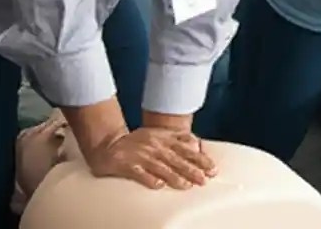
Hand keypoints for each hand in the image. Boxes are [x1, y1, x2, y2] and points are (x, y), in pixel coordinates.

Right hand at [84, 127, 215, 189]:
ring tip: (187, 186)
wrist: (108, 143)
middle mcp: (154, 147)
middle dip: (192, 170)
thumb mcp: (158, 134)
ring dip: (174, 177)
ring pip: (160, 167)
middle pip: (176, 159)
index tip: (212, 169)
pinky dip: (149, 179)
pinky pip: (139, 173)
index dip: (200, 159)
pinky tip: (158, 186)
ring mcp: (140, 156)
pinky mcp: (126, 165)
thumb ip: (177, 138)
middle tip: (204, 180)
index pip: (186, 149)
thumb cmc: (137, 142)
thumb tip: (197, 143)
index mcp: (163, 139)